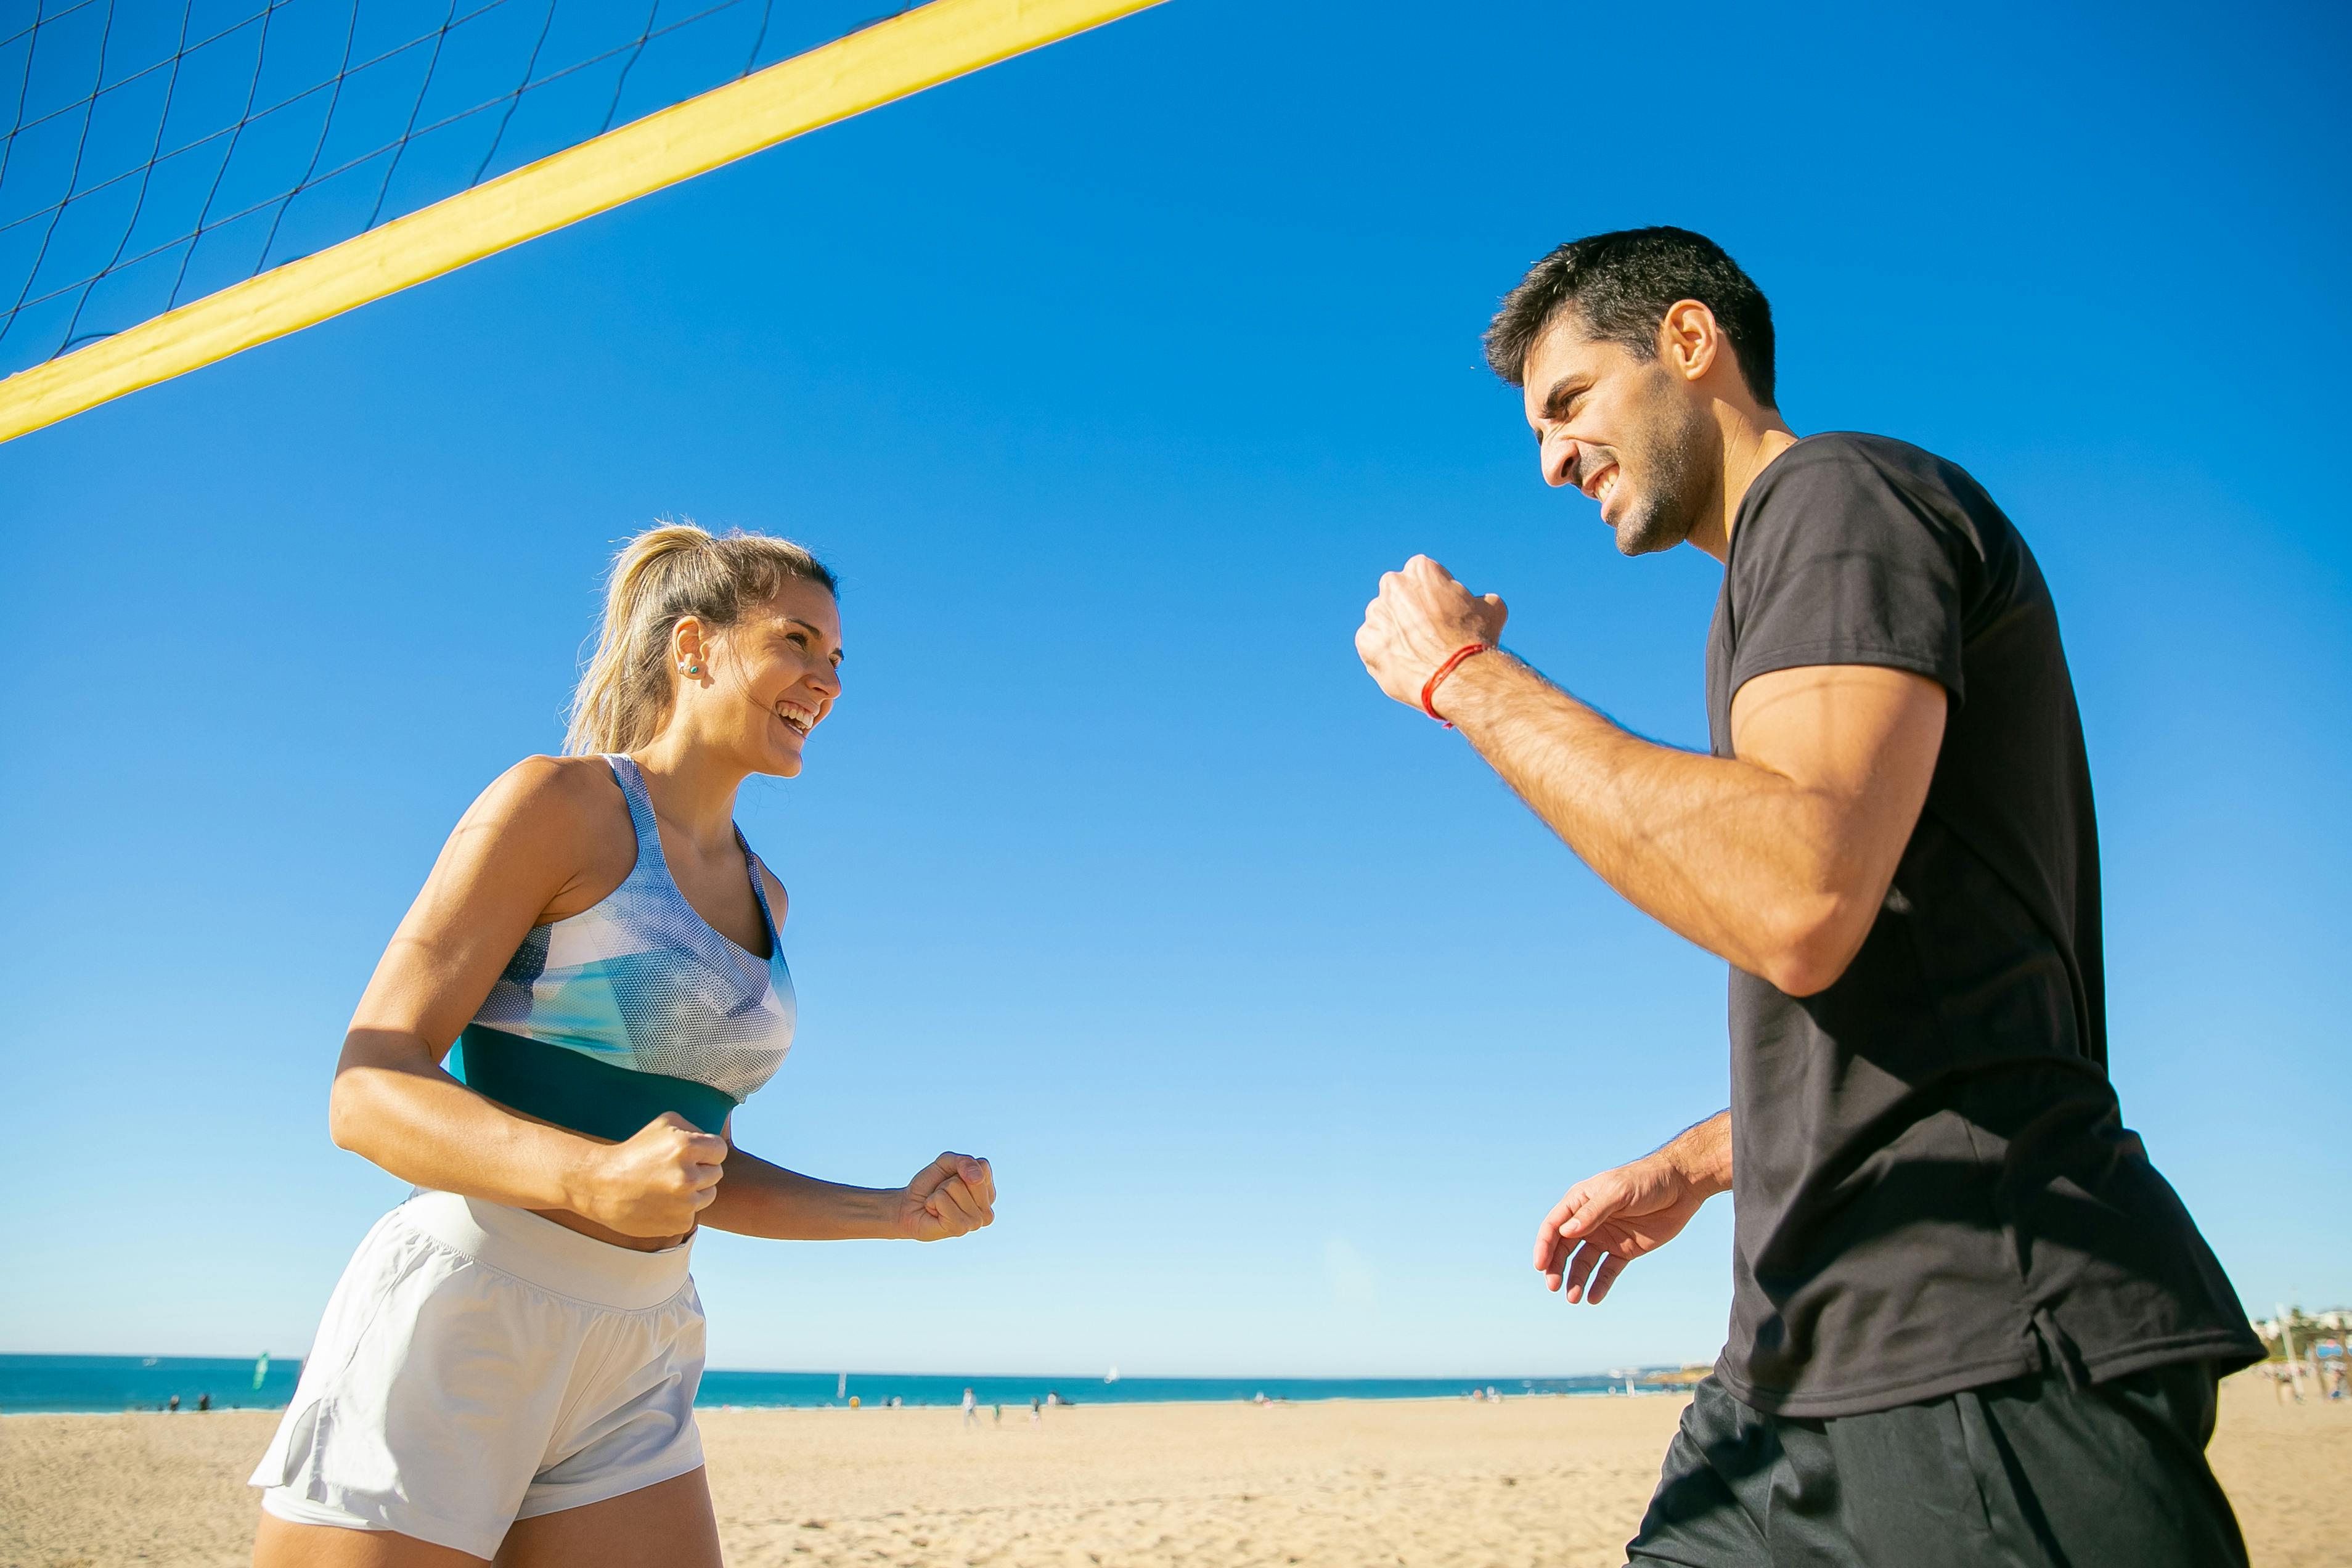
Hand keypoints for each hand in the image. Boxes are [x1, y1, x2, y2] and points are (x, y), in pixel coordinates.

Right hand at [570, 1113, 727, 1237]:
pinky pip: (693, 1214)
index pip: (720, 1151)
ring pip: (708, 1195)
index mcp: (686, 1147)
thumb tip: (713, 1141)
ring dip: (695, 1191)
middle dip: (701, 1170)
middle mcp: (688, 1176)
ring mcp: (684, 1203)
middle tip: (676, 1170)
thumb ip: (694, 1128)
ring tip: (669, 1186)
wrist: (601, 1185)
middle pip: (716, 1173)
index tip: (694, 1155)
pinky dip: (681, 1209)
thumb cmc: (634, 1151)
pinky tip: (662, 1202)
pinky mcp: (679, 1223)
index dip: (708, 1152)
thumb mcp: (663, 1124)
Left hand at [896, 1152, 995, 1241]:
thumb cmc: (930, 1186)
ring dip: (939, 1192)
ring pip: (956, 1187)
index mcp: (988, 1194)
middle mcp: (986, 1211)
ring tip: (938, 1204)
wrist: (908, 1207)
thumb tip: (976, 1178)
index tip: (951, 1180)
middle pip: (971, 1177)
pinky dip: (932, 1202)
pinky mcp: (960, 1229)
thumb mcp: (947, 1163)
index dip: (960, 1167)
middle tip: (943, 1194)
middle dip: (950, 1181)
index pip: (983, 1166)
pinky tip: (934, 1212)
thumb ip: (964, 1161)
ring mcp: (975, 1222)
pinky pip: (943, 1200)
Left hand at [1355, 555, 1507, 714]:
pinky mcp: (1365, 641)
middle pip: (1400, 597)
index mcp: (1421, 569)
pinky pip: (1373, 646)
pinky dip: (1386, 654)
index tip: (1445, 615)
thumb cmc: (1474, 639)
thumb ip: (1482, 599)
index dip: (1437, 597)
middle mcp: (1392, 585)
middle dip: (1411, 612)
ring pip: (1385, 621)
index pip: (1425, 578)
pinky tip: (1406, 665)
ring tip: (1419, 654)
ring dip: (1397, 633)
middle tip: (1429, 635)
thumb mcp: (1492, 610)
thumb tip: (1484, 602)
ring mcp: (1376, 613)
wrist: (1456, 675)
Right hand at [1534, 1151, 1708, 1303]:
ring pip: (1584, 1263)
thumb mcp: (1617, 1193)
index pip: (1555, 1226)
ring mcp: (1607, 1237)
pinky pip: (1608, 1271)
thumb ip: (1592, 1213)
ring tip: (1573, 1298)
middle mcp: (1589, 1221)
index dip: (1545, 1245)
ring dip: (1576, 1280)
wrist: (1681, 1187)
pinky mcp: (1625, 1251)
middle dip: (1557, 1267)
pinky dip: (1599, 1285)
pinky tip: (1593, 1298)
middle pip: (1565, 1248)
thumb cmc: (1646, 1181)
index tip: (1541, 1266)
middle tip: (1554, 1286)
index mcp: (1581, 1202)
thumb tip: (1565, 1232)